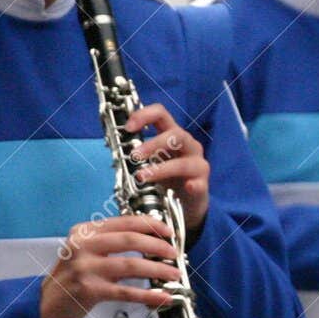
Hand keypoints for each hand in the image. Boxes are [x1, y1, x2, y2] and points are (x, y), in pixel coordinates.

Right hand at [40, 215, 180, 317]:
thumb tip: (149, 241)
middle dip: (158, 246)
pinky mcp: (89, 290)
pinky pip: (126, 291)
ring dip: (157, 269)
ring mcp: (85, 268)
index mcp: (84, 231)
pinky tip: (161, 296)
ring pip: (131, 265)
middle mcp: (83, 245)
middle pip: (130, 240)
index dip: (150, 225)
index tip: (168, 231)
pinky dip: (147, 295)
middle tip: (174, 253)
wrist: (45, 304)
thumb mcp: (84, 251)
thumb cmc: (71, 278)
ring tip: (173, 273)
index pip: (123, 222)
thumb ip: (109, 243)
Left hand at [127, 103, 209, 229]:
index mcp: (173, 134)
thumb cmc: (168, 177)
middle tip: (134, 156)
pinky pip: (199, 184)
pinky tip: (187, 187)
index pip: (161, 114)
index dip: (144, 115)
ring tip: (142, 177)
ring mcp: (198, 165)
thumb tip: (115, 145)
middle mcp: (188, 145)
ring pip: (183, 163)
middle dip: (153, 144)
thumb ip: (138, 151)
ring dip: (161, 169)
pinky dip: (193, 185)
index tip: (128, 128)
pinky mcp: (202, 185)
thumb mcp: (152, 160)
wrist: (187, 203)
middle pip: (175, 135)